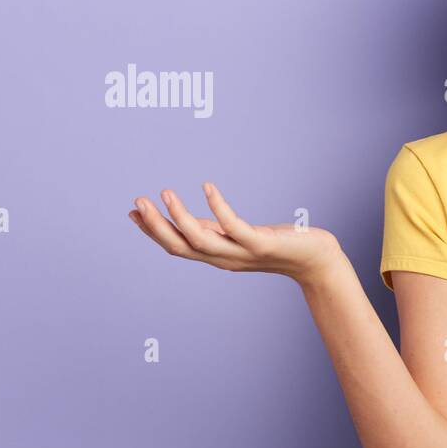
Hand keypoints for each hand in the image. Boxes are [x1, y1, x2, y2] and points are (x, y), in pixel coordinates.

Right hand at [128, 183, 343, 283]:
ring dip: (179, 217)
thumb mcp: (238, 237)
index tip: (131, 212)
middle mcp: (225, 258)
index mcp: (217, 256)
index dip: (153, 231)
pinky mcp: (261, 244)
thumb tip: (183, 219)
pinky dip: (218, 207)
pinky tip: (207, 187)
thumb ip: (213, 230)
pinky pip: (234, 226)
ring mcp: (242, 252)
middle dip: (156, 226)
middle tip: (136, 202)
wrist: (315, 261)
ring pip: (201, 239)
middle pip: (181, 246)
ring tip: (164, 193)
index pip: (177, 245)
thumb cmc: (278, 245)